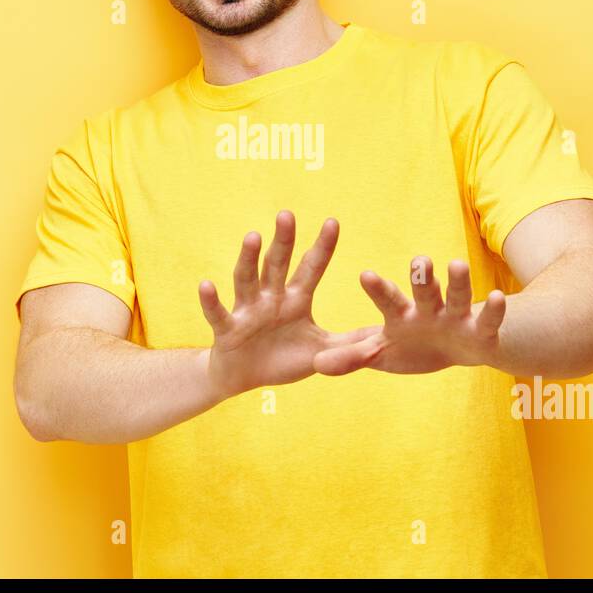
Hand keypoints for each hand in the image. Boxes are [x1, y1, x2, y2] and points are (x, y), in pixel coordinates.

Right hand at [199, 211, 381, 399]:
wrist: (244, 378)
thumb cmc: (283, 359)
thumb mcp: (322, 351)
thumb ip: (351, 345)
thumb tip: (386, 340)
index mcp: (296, 300)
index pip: (311, 268)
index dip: (322, 246)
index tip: (333, 221)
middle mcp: (271, 298)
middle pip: (277, 264)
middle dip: (283, 241)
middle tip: (288, 214)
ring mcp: (247, 311)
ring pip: (248, 280)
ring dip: (249, 259)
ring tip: (253, 236)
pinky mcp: (227, 329)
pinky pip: (218, 313)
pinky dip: (211, 300)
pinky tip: (206, 285)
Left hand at [339, 256, 507, 373]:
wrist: (458, 351)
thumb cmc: (414, 346)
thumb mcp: (382, 353)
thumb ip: (352, 357)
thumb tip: (316, 364)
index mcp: (402, 314)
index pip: (388, 299)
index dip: (378, 288)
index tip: (365, 275)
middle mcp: (429, 308)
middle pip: (423, 289)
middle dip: (421, 275)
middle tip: (418, 260)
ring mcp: (456, 316)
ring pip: (456, 295)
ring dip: (457, 281)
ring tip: (456, 264)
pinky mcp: (482, 331)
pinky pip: (488, 320)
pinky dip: (493, 310)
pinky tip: (496, 296)